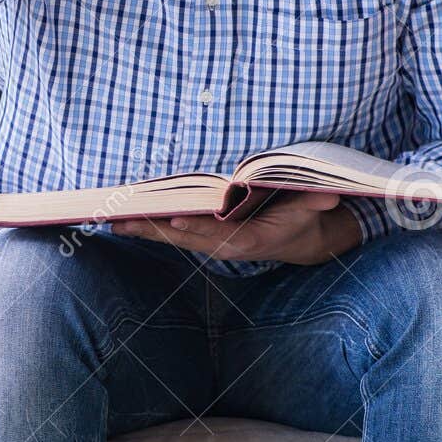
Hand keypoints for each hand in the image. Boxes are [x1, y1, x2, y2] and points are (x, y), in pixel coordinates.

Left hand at [112, 190, 363, 266]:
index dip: (197, 230)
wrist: (299, 241)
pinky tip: (125, 221)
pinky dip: (149, 227)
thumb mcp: (311, 211)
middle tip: (122, 222)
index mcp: (246, 241)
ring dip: (143, 229)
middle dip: (153, 230)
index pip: (218, 236)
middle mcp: (223, 245)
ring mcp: (211, 242)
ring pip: (172, 237)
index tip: (174, 223)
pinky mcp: (203, 237)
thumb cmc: (301, 220)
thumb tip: (329, 196)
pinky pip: (173, 233)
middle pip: (184, 239)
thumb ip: (314, 203)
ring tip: (112, 222)